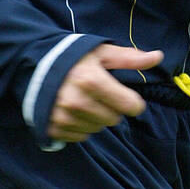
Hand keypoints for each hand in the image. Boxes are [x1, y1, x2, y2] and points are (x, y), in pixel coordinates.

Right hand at [47, 44, 163, 141]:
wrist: (31, 65)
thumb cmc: (72, 57)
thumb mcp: (101, 52)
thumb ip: (129, 58)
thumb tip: (157, 57)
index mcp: (91, 81)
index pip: (130, 105)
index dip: (133, 102)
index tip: (127, 97)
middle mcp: (77, 102)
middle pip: (115, 119)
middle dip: (113, 108)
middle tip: (100, 95)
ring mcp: (63, 117)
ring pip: (99, 128)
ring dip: (97, 118)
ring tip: (85, 101)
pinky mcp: (53, 128)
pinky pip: (82, 136)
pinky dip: (82, 126)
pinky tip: (75, 111)